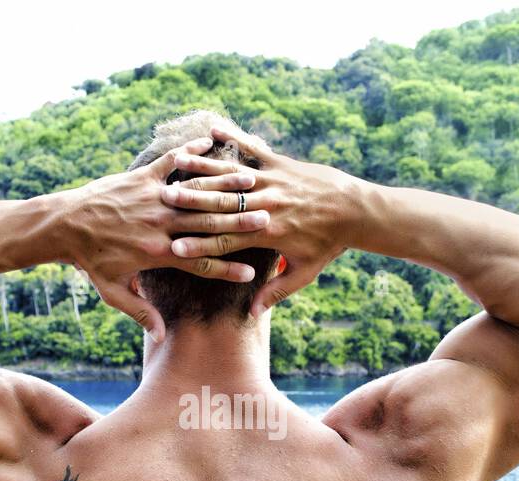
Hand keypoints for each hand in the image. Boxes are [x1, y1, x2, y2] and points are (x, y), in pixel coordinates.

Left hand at [59, 136, 269, 340]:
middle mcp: (160, 224)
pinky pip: (171, 162)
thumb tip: (160, 336)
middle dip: (239, 223)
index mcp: (157, 253)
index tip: (252, 275)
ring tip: (252, 181)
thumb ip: (140, 312)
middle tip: (268, 220)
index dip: (227, 271)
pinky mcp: (142, 177)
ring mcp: (152, 198)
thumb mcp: (113, 291)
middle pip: (208, 225)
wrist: (65, 224)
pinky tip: (211, 142)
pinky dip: (190, 152)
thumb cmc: (89, 260)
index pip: (200, 265)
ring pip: (196, 193)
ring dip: (225, 185)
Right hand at [162, 124, 361, 315]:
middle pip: (220, 205)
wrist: (356, 210)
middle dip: (190, 203)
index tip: (172, 248)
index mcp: (267, 234)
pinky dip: (233, 138)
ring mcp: (272, 181)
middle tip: (162, 201)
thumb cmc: (329, 244)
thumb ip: (276, 291)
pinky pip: (253, 148)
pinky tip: (212, 130)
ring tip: (176, 163)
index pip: (225, 241)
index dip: (198, 246)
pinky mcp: (281, 163)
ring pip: (231, 174)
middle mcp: (266, 205)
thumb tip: (253, 313)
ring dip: (203, 168)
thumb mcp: (304, 273)